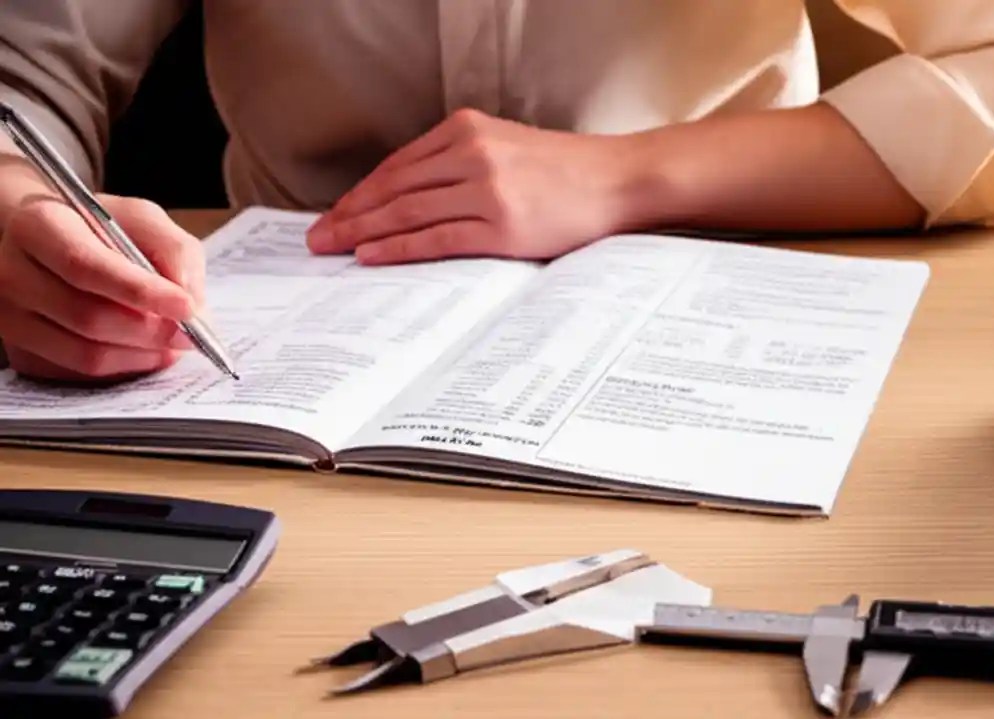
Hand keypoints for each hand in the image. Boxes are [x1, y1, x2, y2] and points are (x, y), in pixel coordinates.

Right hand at [0, 195, 203, 381]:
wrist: (36, 239)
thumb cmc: (92, 225)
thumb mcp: (137, 217)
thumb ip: (172, 250)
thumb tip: (192, 301)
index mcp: (37, 225)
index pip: (86, 266)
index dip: (141, 291)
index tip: (186, 306)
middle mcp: (11, 272)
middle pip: (88, 317)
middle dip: (151, 330)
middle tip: (191, 333)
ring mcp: (7, 317)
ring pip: (84, 353)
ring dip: (142, 355)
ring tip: (173, 343)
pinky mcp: (18, 349)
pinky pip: (78, 372)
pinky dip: (123, 366)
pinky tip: (144, 351)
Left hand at [306, 109, 639, 263]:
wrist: (617, 180)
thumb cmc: (566, 170)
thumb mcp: (507, 145)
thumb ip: (462, 160)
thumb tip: (412, 195)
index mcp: (468, 129)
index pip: (398, 164)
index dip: (360, 192)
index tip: (336, 212)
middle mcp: (471, 153)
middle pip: (393, 187)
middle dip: (349, 214)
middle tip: (317, 237)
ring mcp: (486, 190)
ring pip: (406, 212)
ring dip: (362, 232)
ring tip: (334, 249)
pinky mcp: (501, 226)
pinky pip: (435, 238)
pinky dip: (397, 248)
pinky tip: (371, 254)